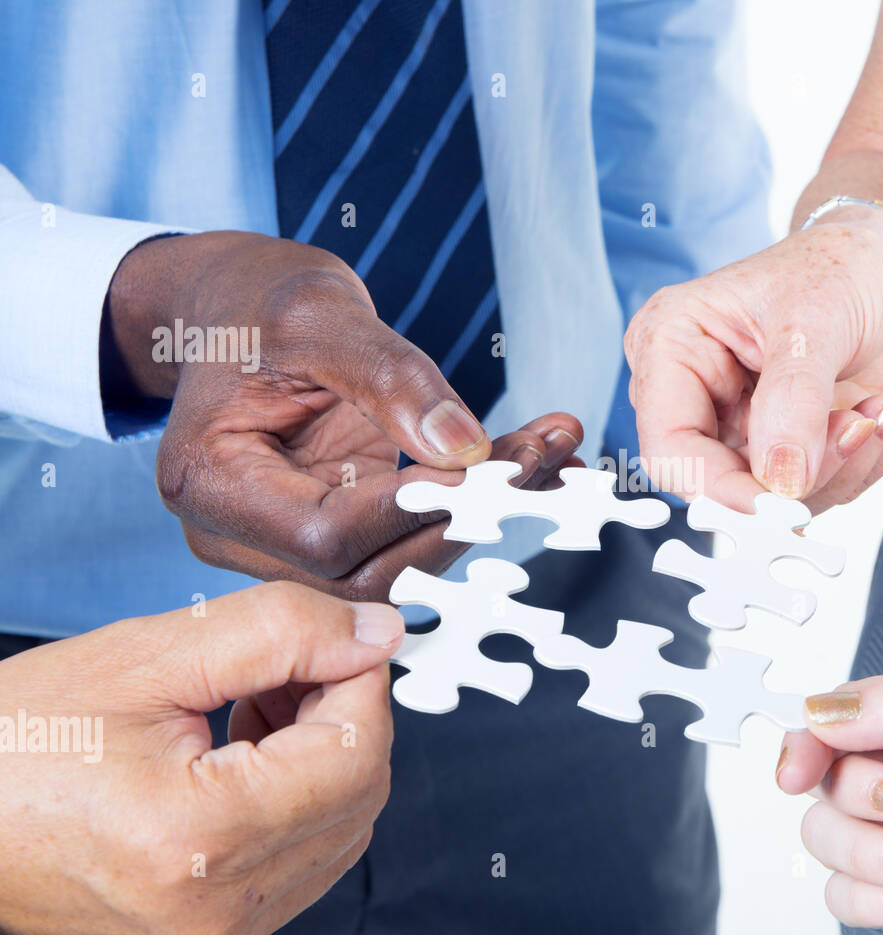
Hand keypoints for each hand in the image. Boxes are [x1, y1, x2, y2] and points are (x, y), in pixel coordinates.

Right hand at [0, 582, 400, 934]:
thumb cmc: (16, 743)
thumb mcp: (149, 658)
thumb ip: (280, 633)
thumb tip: (377, 634)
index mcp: (201, 840)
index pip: (357, 752)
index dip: (360, 681)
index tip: (338, 640)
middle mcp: (214, 913)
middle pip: (358, 796)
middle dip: (342, 716)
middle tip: (288, 668)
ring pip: (339, 833)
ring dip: (322, 760)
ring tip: (253, 709)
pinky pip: (297, 868)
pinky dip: (294, 806)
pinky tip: (243, 761)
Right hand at [103, 231, 583, 599]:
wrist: (239, 308)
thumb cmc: (257, 300)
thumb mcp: (318, 315)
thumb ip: (388, 379)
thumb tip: (464, 448)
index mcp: (211, 483)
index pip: (325, 535)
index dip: (414, 508)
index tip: (488, 464)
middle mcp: (242, 533)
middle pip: (369, 568)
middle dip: (466, 516)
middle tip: (540, 448)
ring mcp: (289, 543)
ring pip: (403, 562)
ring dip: (487, 512)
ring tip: (553, 445)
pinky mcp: (341, 532)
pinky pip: (415, 537)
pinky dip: (481, 503)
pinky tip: (540, 463)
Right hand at [623, 210, 882, 511]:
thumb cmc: (841, 268)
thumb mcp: (817, 319)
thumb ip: (794, 400)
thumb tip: (781, 481)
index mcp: (671, 348)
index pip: (671, 449)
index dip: (721, 488)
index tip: (786, 500)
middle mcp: (697, 397)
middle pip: (728, 483)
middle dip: (811, 467)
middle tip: (866, 423)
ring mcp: (741, 429)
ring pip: (782, 495)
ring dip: (851, 460)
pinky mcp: (783, 450)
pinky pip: (820, 489)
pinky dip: (866, 459)